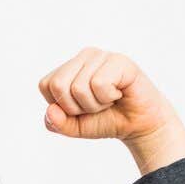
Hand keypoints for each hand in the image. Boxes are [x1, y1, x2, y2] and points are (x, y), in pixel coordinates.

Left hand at [38, 48, 184, 172]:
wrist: (139, 125)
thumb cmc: (107, 120)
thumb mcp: (76, 127)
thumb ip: (58, 123)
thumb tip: (51, 111)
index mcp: (68, 68)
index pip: (46, 85)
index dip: (62, 105)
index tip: (81, 108)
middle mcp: (83, 57)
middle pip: (58, 85)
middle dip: (77, 107)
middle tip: (97, 105)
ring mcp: (101, 56)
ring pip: (78, 87)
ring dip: (96, 105)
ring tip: (109, 100)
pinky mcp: (119, 60)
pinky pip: (99, 84)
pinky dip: (108, 98)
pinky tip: (119, 94)